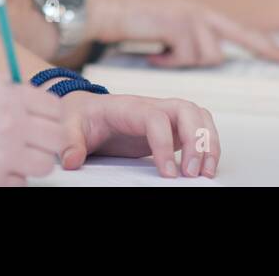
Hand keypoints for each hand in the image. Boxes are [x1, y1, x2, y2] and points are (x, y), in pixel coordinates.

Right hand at [0, 73, 64, 185]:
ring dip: (32, 163)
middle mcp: (9, 125)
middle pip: (57, 139)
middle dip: (49, 142)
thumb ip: (3, 86)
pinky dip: (9, 179)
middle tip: (35, 144)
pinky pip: (18, 184)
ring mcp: (1, 158)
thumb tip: (30, 94)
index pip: (55, 108)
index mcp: (6, 97)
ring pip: (44, 166)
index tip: (43, 123)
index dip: (50, 117)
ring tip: (11, 158)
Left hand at [58, 91, 220, 178]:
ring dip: (208, 141)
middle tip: (192, 172)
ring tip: (207, 171)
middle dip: (196, 140)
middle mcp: (152, 106)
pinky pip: (199, 127)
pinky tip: (206, 165)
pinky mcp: (172, 127)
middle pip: (186, 110)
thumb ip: (69, 141)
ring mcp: (165, 115)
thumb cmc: (82, 116)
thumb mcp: (69, 126)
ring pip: (198, 116)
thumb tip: (71, 160)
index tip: (168, 173)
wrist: (86, 110)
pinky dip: (209, 142)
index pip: (156, 117)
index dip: (164, 144)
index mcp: (129, 106)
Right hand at [81, 0, 278, 66]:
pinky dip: (166, 62)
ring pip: (206, 57)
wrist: (102, 4)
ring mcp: (190, 15)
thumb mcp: (165, 25)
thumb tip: (204, 56)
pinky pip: (183, 58)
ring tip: (158, 53)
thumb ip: (186, 37)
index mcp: (199, 11)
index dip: (266, 45)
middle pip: (232, 42)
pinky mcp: (177, 23)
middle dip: (247, 52)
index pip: (241, 30)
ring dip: (181, 62)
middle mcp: (200, 11)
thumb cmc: (128, 17)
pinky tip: (150, 53)